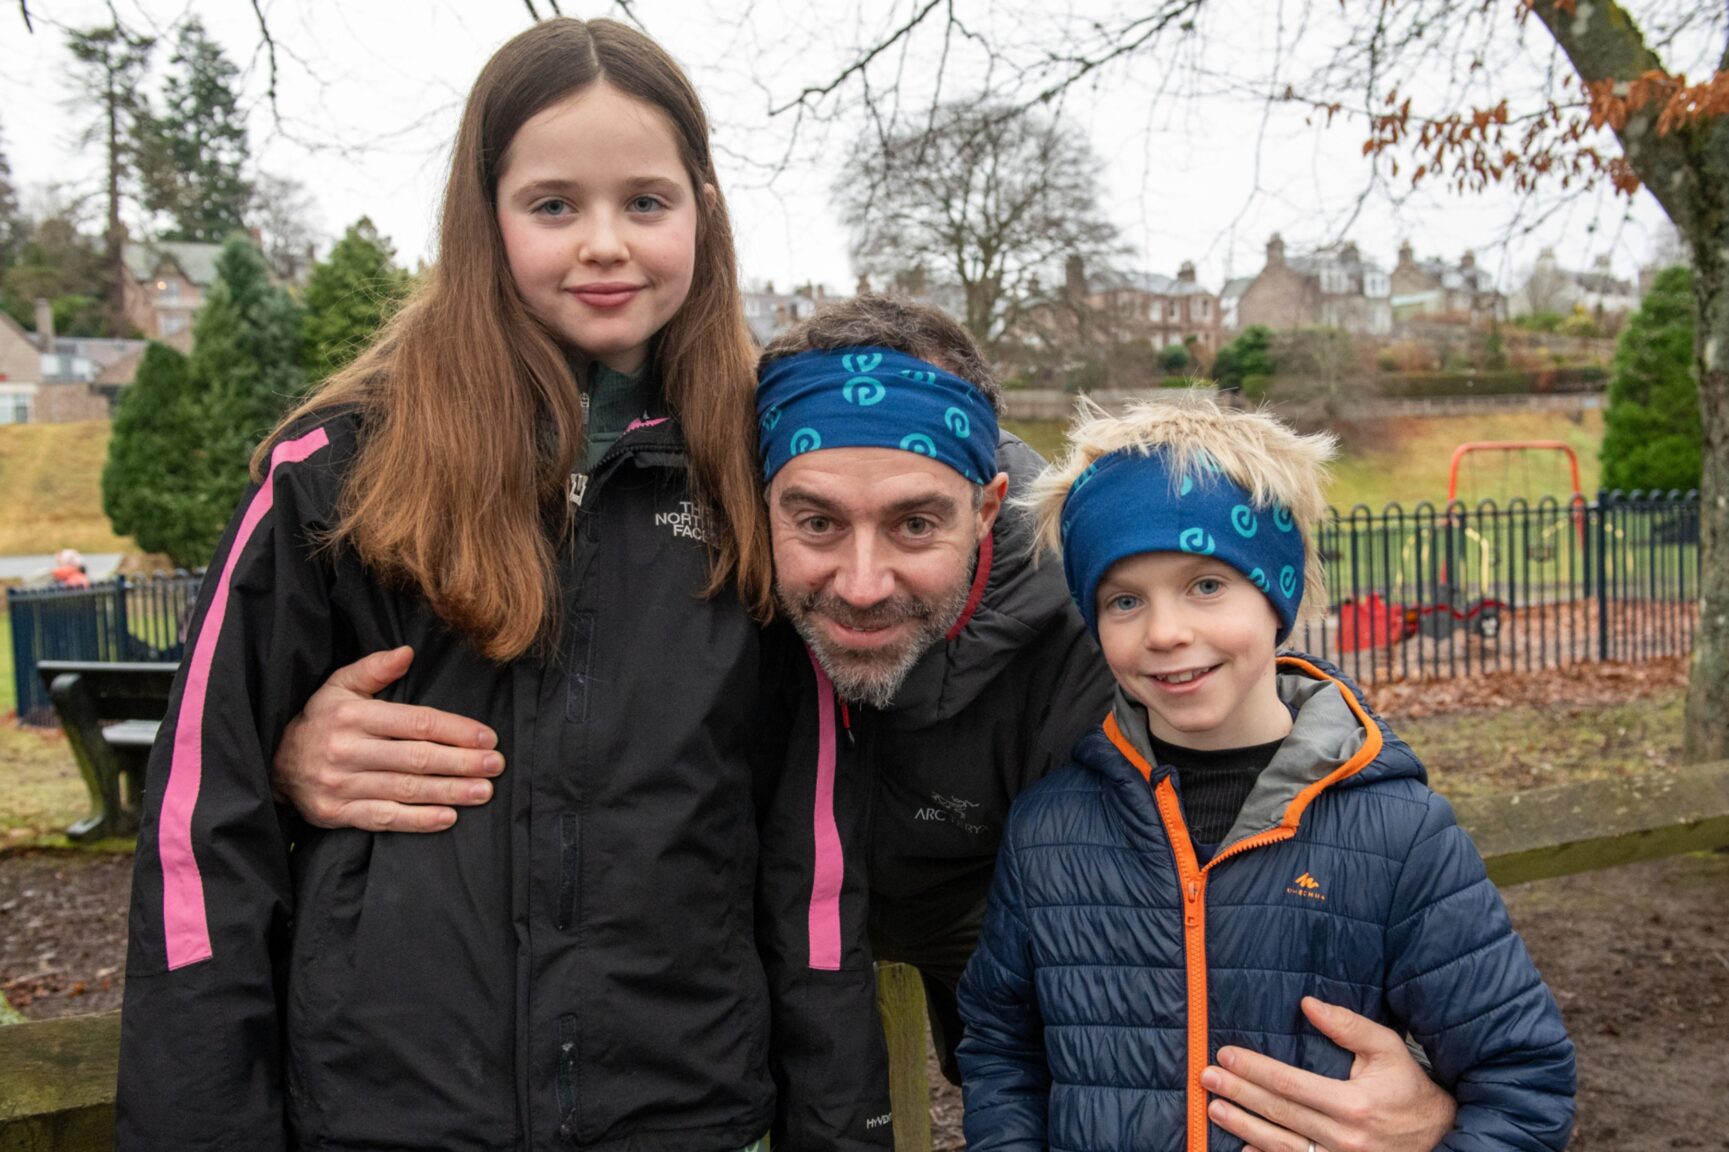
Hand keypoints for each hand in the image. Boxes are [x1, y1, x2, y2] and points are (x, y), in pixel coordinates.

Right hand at [273, 646, 502, 832]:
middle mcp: (346, 750)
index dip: (456, 730)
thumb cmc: (320, 719)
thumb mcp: (338, 686)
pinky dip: (418, 820)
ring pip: (405, 790)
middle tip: (496, 766)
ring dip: (449, 792)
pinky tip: (448, 818)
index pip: (415, 723)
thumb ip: (374, 669)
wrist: (272, 763)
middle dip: (461, 763)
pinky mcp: (336, 814)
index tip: (488, 738)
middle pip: (416, 758)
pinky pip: (384, 818)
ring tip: (483, 792)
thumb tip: (408, 652)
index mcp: (353, 714)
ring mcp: (340, 785)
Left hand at [1200, 996, 1455, 1151]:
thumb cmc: (1409, 1088)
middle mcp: (1345, 1139)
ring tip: (1215, 1108)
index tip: (1226, 1056)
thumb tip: (1307, 1004)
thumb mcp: (1387, 1049)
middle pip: (1280, 1114)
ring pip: (1282, 1146)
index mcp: (1354, 1104)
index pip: (1291, 1084)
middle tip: (1208, 1078)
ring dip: (1244, 1127)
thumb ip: (1348, 1026)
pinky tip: (1241, 1150)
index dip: (1255, 1070)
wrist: (1441, 1137)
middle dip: (1240, 1094)